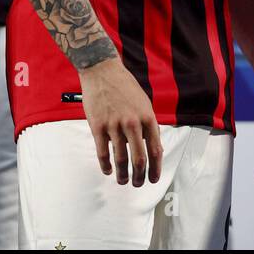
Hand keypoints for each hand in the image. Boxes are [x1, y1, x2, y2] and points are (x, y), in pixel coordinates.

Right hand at [77, 57, 161, 185]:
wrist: (102, 70)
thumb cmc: (124, 86)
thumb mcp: (143, 103)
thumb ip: (148, 125)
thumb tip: (152, 148)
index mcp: (147, 118)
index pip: (155, 150)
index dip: (155, 169)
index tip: (153, 178)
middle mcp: (132, 123)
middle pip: (139, 160)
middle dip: (140, 177)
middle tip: (138, 184)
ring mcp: (114, 125)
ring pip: (121, 159)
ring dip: (122, 175)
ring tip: (122, 181)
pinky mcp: (98, 126)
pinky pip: (103, 152)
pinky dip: (106, 165)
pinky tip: (108, 170)